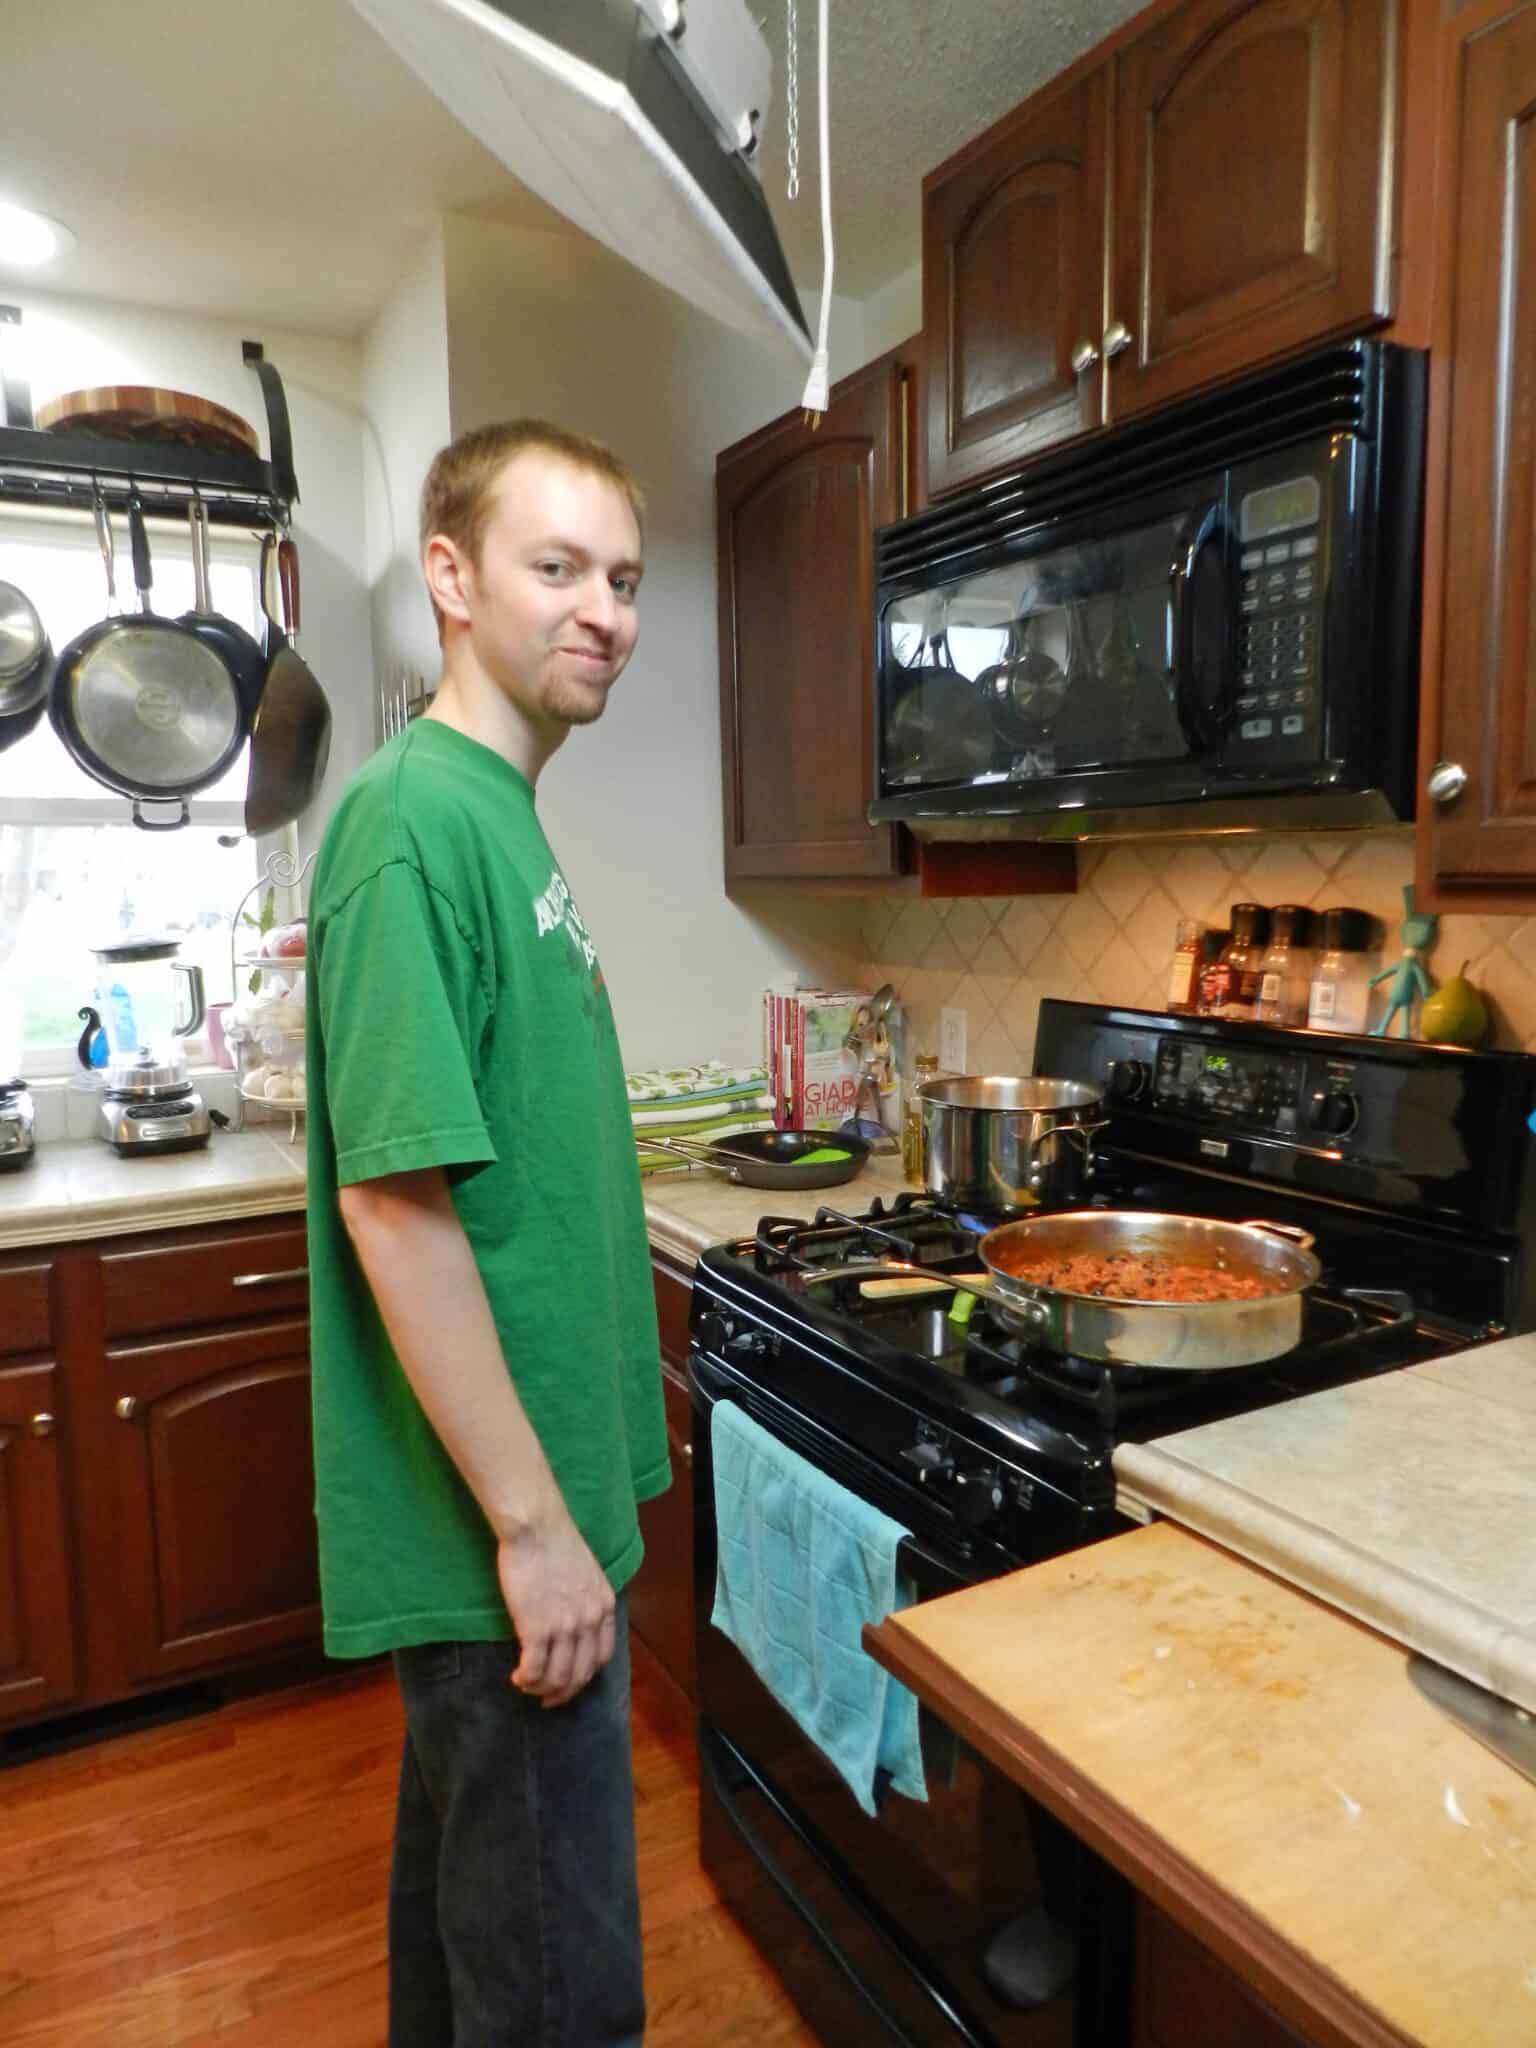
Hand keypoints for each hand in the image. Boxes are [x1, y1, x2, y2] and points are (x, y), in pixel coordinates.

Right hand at [495, 1499, 616, 1709]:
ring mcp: (565, 1627)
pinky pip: (534, 1670)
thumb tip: (574, 1623)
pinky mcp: (537, 1629)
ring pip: (558, 1677)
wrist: (536, 1527)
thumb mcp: (587, 1573)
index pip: (602, 1657)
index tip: (570, 1682)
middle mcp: (590, 1621)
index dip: (585, 1676)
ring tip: (526, 1685)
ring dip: (541, 1689)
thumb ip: (586, 1600)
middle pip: (581, 1674)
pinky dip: (526, 1680)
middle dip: (563, 1692)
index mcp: (604, 1606)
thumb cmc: (554, 1543)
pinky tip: (516, 1677)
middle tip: (546, 1698)